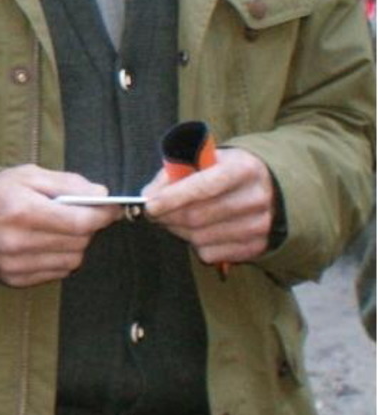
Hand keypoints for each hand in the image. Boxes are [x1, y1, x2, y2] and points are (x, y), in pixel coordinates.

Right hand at [0, 164, 123, 287]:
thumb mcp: (30, 175)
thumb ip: (69, 183)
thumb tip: (103, 196)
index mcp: (22, 211)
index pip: (80, 222)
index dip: (103, 215)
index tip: (111, 208)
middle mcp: (17, 242)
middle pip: (79, 242)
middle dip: (87, 228)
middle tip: (78, 216)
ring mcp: (14, 264)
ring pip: (72, 261)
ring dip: (74, 245)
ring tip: (58, 231)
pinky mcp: (14, 279)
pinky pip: (57, 273)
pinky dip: (59, 259)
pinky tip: (46, 245)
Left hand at [140, 146, 275, 265]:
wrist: (265, 189)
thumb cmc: (222, 172)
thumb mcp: (202, 161)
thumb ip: (173, 174)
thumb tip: (148, 196)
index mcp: (243, 169)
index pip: (203, 186)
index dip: (172, 198)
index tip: (150, 206)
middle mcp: (256, 197)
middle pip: (197, 216)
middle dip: (168, 217)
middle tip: (155, 213)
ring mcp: (259, 224)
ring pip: (200, 237)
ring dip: (179, 231)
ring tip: (178, 220)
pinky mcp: (256, 246)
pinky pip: (210, 254)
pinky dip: (197, 246)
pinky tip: (201, 231)